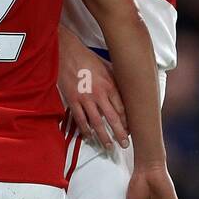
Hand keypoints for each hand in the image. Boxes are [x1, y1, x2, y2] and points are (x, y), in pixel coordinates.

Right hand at [58, 29, 128, 149]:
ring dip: (103, 136)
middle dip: (120, 133)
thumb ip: (115, 80)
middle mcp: (99, 94)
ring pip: (96, 122)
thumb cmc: (88, 58)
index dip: (127, 121)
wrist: (67, 52)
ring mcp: (85, 98)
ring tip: (108, 146)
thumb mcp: (107, 67)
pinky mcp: (72, 100)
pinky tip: (88, 136)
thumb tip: (125, 90)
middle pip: (112, 118)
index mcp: (110, 85)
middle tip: (125, 145)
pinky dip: (84, 129)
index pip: (122, 108)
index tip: (131, 130)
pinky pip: (80, 118)